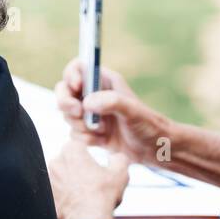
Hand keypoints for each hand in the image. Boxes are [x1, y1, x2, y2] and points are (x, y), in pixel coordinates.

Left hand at [48, 138, 130, 218]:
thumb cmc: (102, 194)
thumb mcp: (120, 172)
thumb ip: (119, 159)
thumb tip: (116, 158)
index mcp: (71, 151)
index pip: (78, 146)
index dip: (88, 154)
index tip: (94, 163)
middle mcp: (55, 163)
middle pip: (68, 161)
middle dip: (77, 167)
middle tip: (91, 178)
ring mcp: (49, 181)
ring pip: (61, 177)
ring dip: (70, 181)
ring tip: (85, 191)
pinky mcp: (48, 198)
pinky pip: (58, 194)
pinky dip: (66, 197)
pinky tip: (77, 202)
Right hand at [55, 62, 170, 164]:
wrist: (154, 149)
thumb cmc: (149, 125)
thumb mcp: (133, 111)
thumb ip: (112, 102)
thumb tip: (87, 102)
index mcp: (105, 81)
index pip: (78, 68)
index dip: (71, 75)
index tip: (76, 87)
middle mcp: (95, 95)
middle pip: (64, 92)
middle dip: (67, 104)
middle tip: (79, 113)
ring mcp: (91, 114)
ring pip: (67, 116)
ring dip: (80, 126)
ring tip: (102, 130)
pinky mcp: (89, 132)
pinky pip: (74, 134)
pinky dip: (85, 139)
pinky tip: (102, 141)